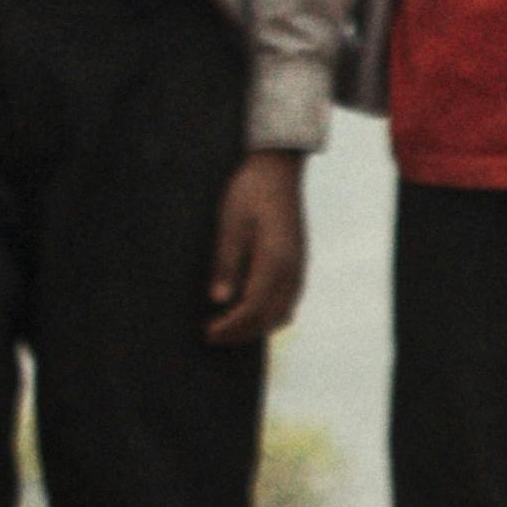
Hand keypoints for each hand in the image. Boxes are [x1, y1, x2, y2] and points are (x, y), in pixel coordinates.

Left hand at [204, 153, 309, 346]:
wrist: (277, 170)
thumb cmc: (249, 193)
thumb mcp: (230, 223)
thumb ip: (226, 263)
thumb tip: (219, 300)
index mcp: (275, 260)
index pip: (253, 308)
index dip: (230, 326)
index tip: (207, 332)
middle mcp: (292, 269)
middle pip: (270, 317)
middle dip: (241, 333)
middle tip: (212, 336)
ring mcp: (298, 266)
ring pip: (283, 313)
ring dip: (256, 327)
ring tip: (229, 328)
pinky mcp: (298, 263)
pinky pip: (288, 301)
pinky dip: (269, 315)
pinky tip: (249, 310)